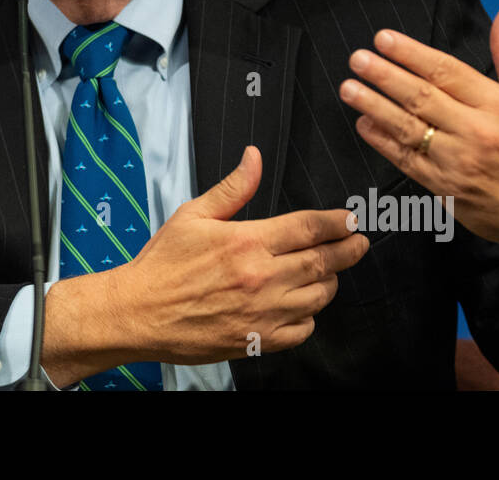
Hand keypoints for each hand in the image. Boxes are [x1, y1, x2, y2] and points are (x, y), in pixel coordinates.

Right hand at [108, 144, 370, 365]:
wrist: (138, 312)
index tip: (351, 220)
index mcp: (247, 242)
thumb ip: (232, 188)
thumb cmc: (162, 264)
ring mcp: (262, 312)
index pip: (308, 228)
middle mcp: (261, 277)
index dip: (337, 223)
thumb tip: (254, 157)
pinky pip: (302, 330)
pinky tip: (303, 305)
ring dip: (330, 282)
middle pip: (323, 262)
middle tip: (360, 243)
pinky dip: (310, 317)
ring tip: (330, 271)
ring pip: (318, 296)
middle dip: (349, 250)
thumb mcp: (193, 215)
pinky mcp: (257, 340)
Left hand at [338, 3, 498, 275]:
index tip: (383, 39)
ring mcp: (458, 162)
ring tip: (349, 88)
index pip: (447, 71)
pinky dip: (382, 142)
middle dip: (385, 76)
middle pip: (422, 97)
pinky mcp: (445, 188)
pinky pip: (406, 160)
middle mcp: (477, 131)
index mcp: (498, 104)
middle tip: (357, 59)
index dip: (412, 54)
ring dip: (374, 106)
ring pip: (408, 128)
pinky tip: (363, 124)